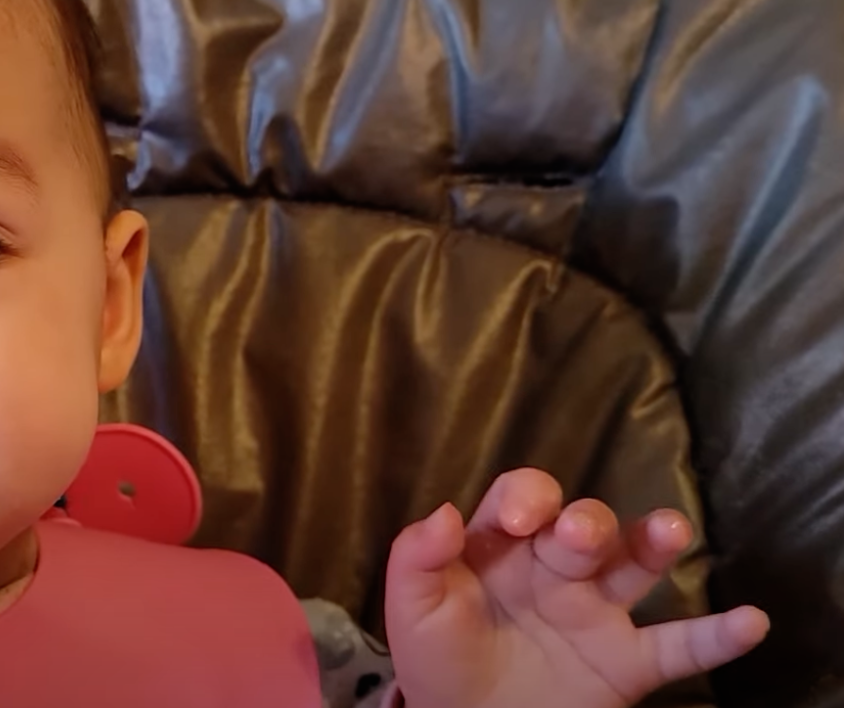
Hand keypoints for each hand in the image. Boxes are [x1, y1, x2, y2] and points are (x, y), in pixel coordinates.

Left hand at [383, 468, 767, 707]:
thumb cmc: (437, 659)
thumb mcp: (411, 609)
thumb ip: (416, 557)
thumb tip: (444, 512)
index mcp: (503, 547)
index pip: (522, 498)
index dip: (526, 497)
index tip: (521, 519)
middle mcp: (556, 568)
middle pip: (585, 525)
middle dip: (586, 525)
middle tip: (576, 539)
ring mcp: (596, 612)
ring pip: (637, 566)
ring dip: (656, 544)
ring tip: (672, 534)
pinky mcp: (628, 663)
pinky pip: (679, 646)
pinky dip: (717, 636)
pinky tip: (749, 622)